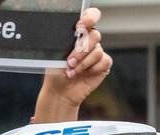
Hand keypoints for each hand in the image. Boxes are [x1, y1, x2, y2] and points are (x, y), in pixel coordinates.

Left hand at [34, 7, 111, 122]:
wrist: (60, 92)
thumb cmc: (56, 73)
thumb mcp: (56, 55)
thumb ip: (67, 43)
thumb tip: (75, 37)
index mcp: (78, 34)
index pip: (90, 18)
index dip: (89, 18)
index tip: (81, 27)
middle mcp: (89, 42)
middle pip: (95, 35)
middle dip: (81, 50)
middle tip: (70, 61)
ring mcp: (97, 53)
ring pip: (97, 51)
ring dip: (84, 63)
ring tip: (72, 71)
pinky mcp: (103, 65)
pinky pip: (104, 61)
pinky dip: (92, 69)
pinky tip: (84, 75)